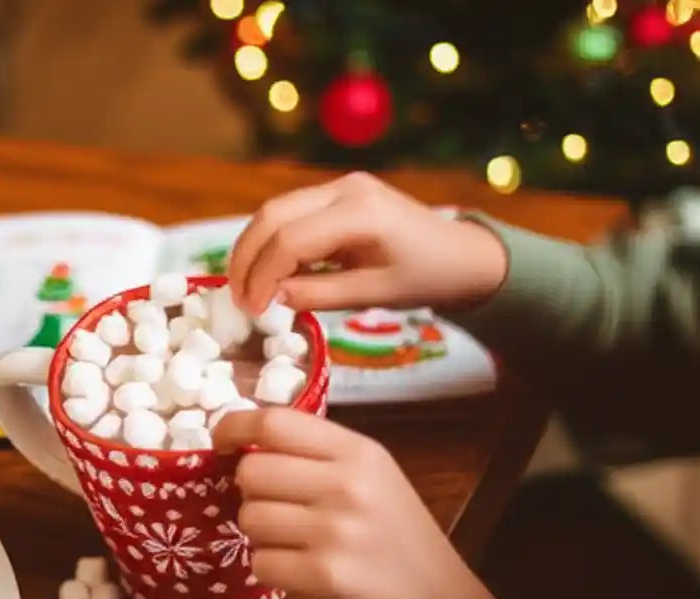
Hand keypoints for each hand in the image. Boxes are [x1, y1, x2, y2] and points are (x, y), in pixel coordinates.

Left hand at [213, 408, 509, 598]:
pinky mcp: (325, 575)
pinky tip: (299, 571)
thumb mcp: (373, 476)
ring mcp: (336, 531)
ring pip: (249, 518)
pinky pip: (260, 562)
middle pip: (252, 472)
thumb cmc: (396, 536)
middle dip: (250, 493)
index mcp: (358, 452)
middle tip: (276, 509)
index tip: (221, 443)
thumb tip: (244, 443)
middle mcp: (346, 484)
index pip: (275, 422)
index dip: (235, 427)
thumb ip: (318, 455)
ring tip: (294, 543)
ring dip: (260, 535)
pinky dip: (270, 569)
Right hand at [227, 172, 507, 314]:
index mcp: (360, 212)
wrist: (461, 254)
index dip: (262, 276)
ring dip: (254, 249)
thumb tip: (272, 299)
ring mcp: (339, 187)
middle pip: (272, 215)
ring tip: (248, 289)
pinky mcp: (336, 194)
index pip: (290, 239)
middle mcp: (345, 189)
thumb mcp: (374, 294)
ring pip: (274, 211)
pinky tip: (271, 274)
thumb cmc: (425, 277)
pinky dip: (272, 242)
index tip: (252, 311)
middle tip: (238, 300)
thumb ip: (320, 294)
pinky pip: (289, 214)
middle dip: (246, 258)